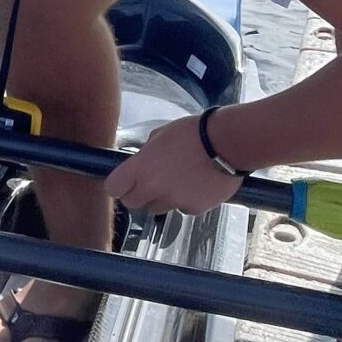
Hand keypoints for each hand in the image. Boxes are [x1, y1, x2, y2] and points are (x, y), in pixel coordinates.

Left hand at [106, 116, 242, 218]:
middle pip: (132, 203)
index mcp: (141, 168)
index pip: (113, 188)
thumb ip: (147, 152)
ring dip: (163, 198)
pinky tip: (197, 185)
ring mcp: (174, 201)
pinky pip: (183, 209)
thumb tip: (144, 160)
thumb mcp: (161, 134)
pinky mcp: (194, 209)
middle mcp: (153, 189)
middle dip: (138, 194)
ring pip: (158, 208)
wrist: (228, 144)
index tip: (124, 181)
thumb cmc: (192, 132)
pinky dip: (186, 201)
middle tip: (150, 182)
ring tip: (179, 180)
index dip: (118, 185)